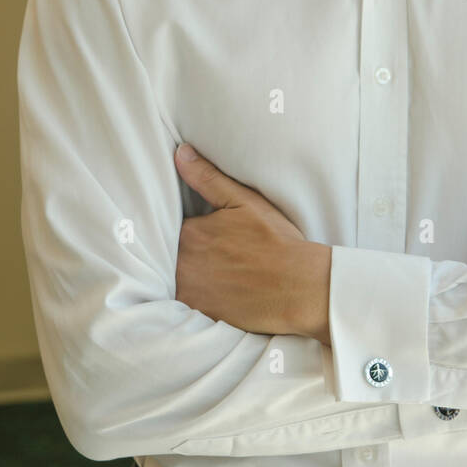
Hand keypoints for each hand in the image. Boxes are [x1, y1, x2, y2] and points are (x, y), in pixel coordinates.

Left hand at [173, 144, 331, 341]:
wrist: (298, 286)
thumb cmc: (276, 241)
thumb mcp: (245, 201)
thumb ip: (207, 178)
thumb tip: (180, 153)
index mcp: (191, 232)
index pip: (169, 227)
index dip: (180, 228)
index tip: (196, 230)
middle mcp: (183, 264)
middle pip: (167, 254)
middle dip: (178, 251)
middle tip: (205, 251)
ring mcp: (189, 292)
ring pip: (172, 278)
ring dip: (182, 274)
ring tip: (207, 271)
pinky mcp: (199, 313)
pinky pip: (181, 304)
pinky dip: (189, 296)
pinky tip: (209, 291)